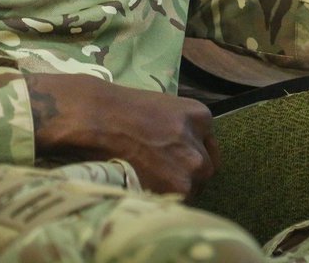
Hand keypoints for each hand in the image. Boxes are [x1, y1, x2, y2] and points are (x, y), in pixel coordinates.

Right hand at [26, 73, 218, 197]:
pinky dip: (165, 196)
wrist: (100, 119)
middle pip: (206, 168)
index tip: (177, 157)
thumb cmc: (125, 110)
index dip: (192, 152)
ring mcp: (191, 165)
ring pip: (195, 186)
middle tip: (162, 171)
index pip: (208, 144)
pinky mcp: (178, 187)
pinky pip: (179, 199)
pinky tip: (147, 185)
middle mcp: (201, 141)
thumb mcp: (164, 109)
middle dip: (188, 171)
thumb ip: (182, 129)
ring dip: (177, 186)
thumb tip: (186, 150)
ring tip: (151, 179)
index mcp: (201, 116)